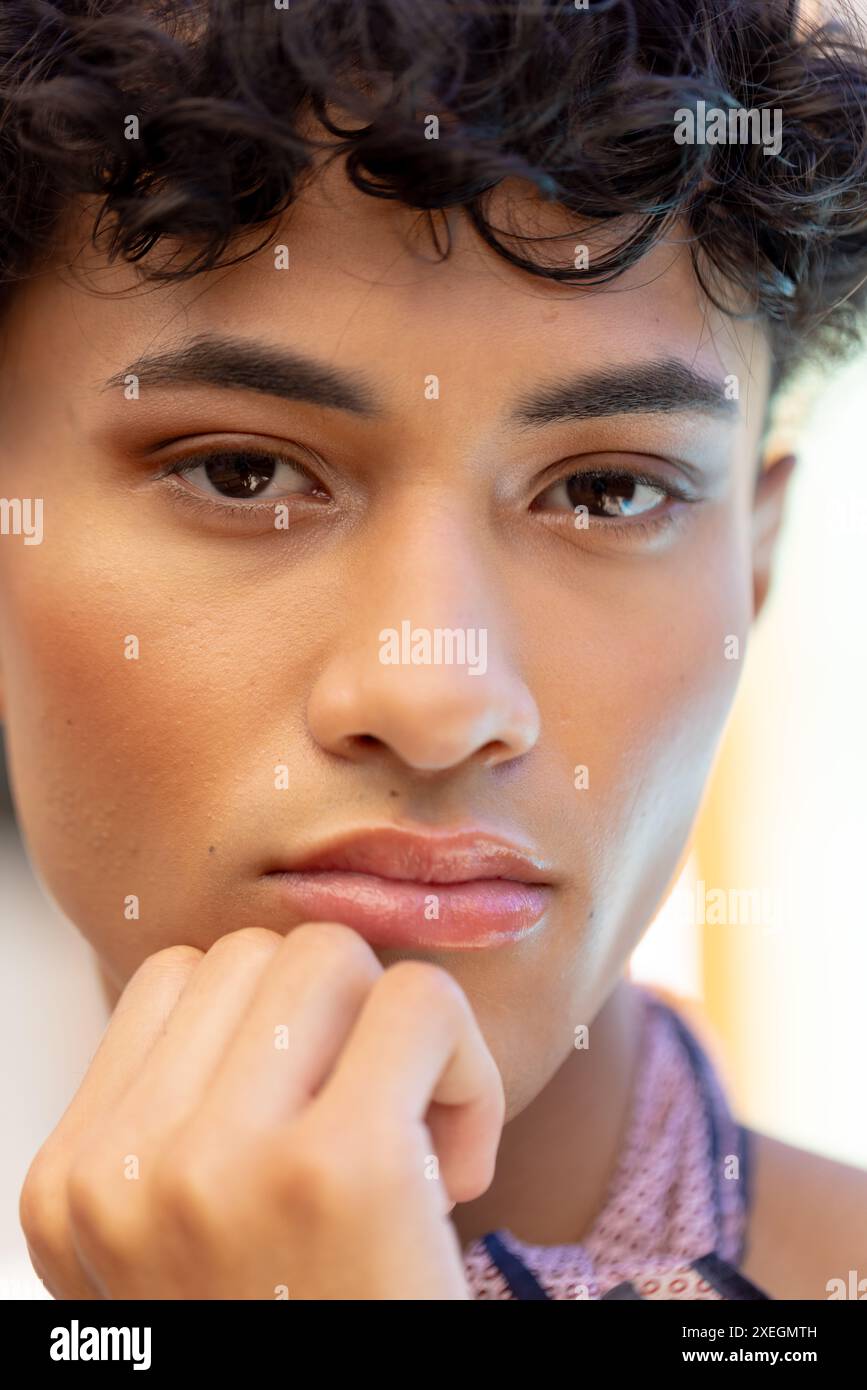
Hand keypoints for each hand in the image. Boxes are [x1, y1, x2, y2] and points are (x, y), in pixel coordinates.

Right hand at [19, 923, 504, 1298]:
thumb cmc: (300, 1332)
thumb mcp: (182, 1248)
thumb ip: (182, 1126)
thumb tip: (259, 986)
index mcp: (73, 1184)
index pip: (178, 980)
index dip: (273, 1028)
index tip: (312, 1118)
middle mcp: (122, 1173)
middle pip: (255, 954)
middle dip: (338, 1017)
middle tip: (377, 1123)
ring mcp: (217, 1167)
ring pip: (331, 954)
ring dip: (399, 1031)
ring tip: (415, 1141)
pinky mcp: (336, 1167)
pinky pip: (420, 1002)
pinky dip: (466, 1067)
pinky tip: (459, 1168)